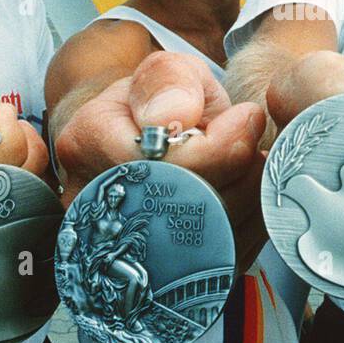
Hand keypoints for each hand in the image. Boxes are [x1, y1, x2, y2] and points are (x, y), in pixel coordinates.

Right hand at [55, 51, 267, 271]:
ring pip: (198, 245)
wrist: (140, 137)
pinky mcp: (148, 271)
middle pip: (180, 210)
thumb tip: (173, 115)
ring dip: (245, 205)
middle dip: (236, 177)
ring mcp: (112, 245)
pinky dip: (243, 231)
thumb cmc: (156, 103)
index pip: (161, 162)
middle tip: (257, 149)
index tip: (247, 119)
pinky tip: (245, 199)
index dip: (218, 146)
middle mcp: (88, 201)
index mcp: (87, 142)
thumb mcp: (166, 71)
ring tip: (252, 169)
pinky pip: (211, 263)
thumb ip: (169, 81)